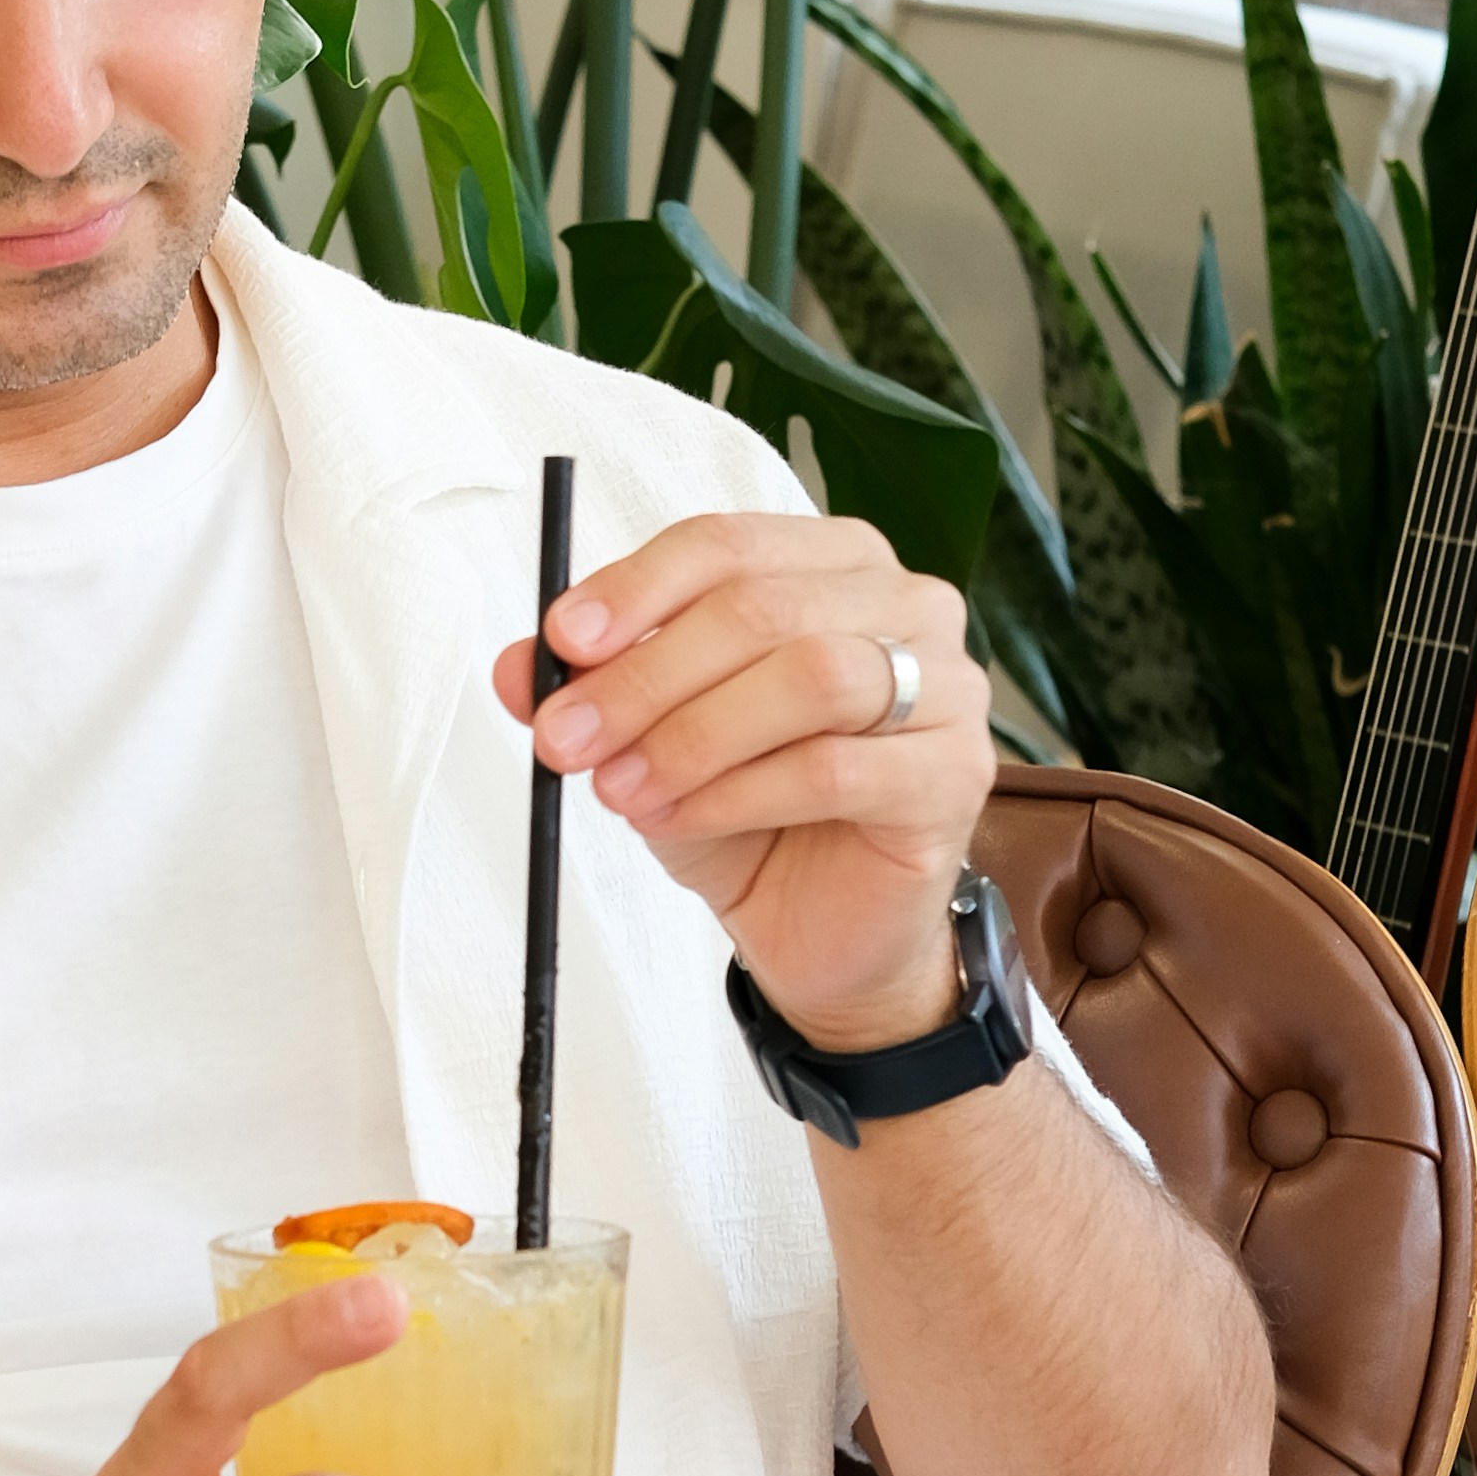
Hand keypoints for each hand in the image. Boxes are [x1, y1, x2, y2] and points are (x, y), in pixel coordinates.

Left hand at [492, 507, 992, 1054]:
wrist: (822, 931)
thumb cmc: (756, 816)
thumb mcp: (650, 742)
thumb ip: (593, 691)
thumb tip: (522, 665)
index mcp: (833, 566)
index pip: (728, 544)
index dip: (637, 589)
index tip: (563, 641)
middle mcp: (904, 607)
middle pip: (763, 608)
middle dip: (648, 675)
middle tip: (571, 736)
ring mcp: (946, 689)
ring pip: (811, 677)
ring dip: (693, 735)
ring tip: (624, 789)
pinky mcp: (954, 775)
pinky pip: (834, 768)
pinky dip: (738, 793)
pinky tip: (683, 819)